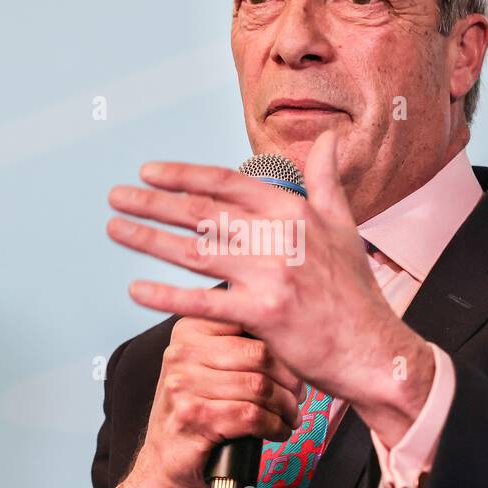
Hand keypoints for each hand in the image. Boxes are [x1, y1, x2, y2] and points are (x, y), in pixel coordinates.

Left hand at [105, 130, 433, 443]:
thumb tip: (328, 137)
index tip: (149, 171)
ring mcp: (270, 276)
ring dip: (149, 238)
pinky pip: (203, 302)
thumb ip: (327, 179)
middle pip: (202, 214)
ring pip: (195, 251)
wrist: (372, 350)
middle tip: (116, 195)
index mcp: (295, 212)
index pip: (228, 183)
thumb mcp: (344, 225)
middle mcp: (280, 238)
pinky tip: (136, 288)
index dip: (184, 175)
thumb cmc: (354, 292)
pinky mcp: (262, 315)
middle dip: (154, 203)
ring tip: (115, 228)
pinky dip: (166, 295)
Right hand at [126, 316, 304, 487]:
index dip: (282, 345)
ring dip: (286, 407)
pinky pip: (251, 415)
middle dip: (290, 379)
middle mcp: (182, 352)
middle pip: (260, 354)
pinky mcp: (193, 417)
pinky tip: (278, 431)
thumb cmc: (197, 408)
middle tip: (298, 395)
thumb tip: (291, 332)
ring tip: (291, 416)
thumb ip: (238, 342)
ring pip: (259, 387)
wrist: (166, 458)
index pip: (250, 321)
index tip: (293, 363)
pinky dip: (274, 426)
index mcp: (190, 329)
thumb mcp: (208, 365)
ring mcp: (184, 384)